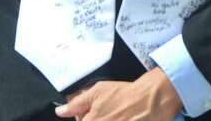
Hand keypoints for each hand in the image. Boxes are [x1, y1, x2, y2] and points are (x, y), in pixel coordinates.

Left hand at [55, 68, 182, 120]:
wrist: (150, 99)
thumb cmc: (124, 94)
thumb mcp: (97, 92)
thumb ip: (76, 103)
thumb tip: (60, 111)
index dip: (84, 117)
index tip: (90, 112)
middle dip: (93, 118)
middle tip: (107, 112)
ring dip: (107, 118)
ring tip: (116, 115)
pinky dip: (118, 120)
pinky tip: (122, 118)